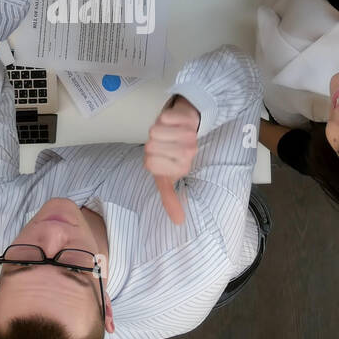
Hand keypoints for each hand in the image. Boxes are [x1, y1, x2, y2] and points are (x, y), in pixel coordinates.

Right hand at [143, 96, 200, 224]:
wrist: (189, 126)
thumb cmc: (174, 151)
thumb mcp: (169, 177)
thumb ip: (170, 198)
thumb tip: (178, 222)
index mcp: (182, 167)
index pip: (149, 164)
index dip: (150, 159)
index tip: (160, 158)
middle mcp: (188, 152)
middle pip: (150, 146)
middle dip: (153, 144)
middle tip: (164, 144)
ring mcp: (189, 134)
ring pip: (155, 130)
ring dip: (158, 130)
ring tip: (168, 133)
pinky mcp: (187, 116)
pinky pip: (164, 117)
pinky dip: (165, 118)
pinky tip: (173, 122)